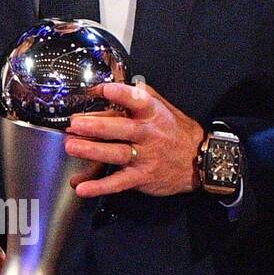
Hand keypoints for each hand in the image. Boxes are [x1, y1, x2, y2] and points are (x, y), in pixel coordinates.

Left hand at [65, 81, 204, 197]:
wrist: (202, 162)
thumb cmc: (176, 132)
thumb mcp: (164, 108)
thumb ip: (138, 96)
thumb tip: (108, 87)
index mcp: (152, 114)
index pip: (137, 101)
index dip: (120, 94)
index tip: (102, 90)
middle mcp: (148, 134)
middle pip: (121, 129)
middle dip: (96, 126)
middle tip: (75, 124)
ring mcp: (145, 157)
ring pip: (116, 154)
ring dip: (92, 151)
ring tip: (71, 147)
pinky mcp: (141, 177)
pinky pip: (118, 182)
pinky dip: (99, 186)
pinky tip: (82, 187)